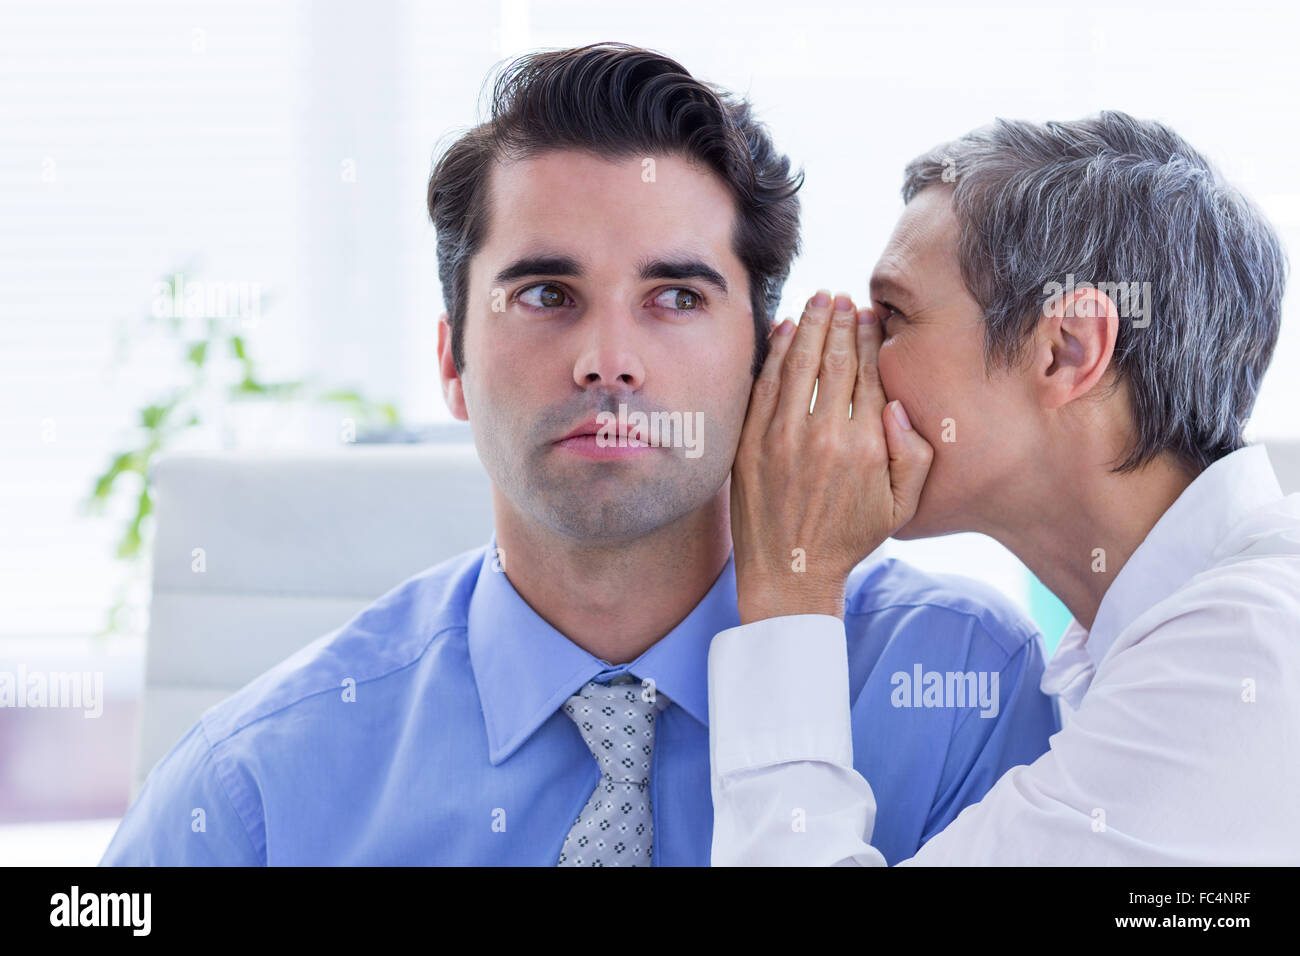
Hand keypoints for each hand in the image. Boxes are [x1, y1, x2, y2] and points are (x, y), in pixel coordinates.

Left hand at [730, 290, 933, 622]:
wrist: (789, 573)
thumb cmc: (849, 538)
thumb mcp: (901, 507)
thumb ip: (916, 456)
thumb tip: (899, 405)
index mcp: (866, 447)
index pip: (869, 375)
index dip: (869, 338)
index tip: (869, 315)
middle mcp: (824, 436)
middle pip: (835, 360)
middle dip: (839, 321)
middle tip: (842, 296)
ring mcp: (782, 437)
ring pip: (798, 363)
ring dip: (808, 325)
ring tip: (817, 299)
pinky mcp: (750, 443)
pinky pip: (764, 384)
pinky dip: (774, 351)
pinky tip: (783, 327)